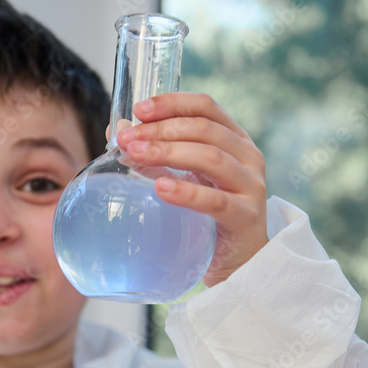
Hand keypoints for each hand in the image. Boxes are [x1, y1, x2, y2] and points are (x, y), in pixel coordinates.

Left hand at [115, 93, 267, 287]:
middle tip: (128, 138)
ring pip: (211, 157)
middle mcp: (248, 157)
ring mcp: (251, 187)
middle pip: (205, 129)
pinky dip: (186, 192)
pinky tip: (160, 189)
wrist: (238, 265)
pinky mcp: (246, 217)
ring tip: (136, 155)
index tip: (139, 110)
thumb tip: (117, 132)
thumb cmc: (208, 218)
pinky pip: (215, 201)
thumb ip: (155, 156)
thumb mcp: (184, 179)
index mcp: (235, 140)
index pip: (206, 107)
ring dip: (169, 152)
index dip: (173, 103)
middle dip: (162, 129)